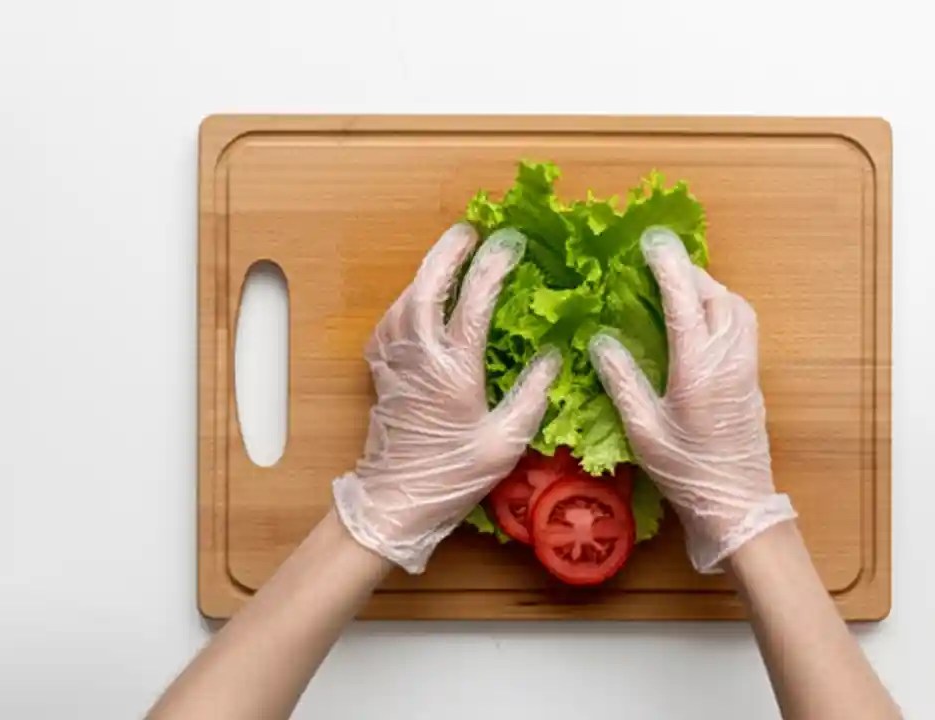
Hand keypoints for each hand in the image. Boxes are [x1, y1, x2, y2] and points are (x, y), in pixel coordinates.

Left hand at [333, 224, 559, 573]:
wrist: (394, 502)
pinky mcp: (381, 371)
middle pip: (428, 285)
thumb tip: (552, 355)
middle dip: (449, 252)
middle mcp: (419, 354)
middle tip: (469, 232)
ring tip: (450, 257)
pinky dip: (408, 299)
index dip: (493, 267)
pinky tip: (419, 300)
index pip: (475, 301)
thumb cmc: (452, 476)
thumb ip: (532, 394)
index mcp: (454, 367)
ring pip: (406, 298)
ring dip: (427, 272)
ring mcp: (395, 360)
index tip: (510, 243)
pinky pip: (392, 320)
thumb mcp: (506, 441)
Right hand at [589, 227, 794, 572]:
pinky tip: (702, 316)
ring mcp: (746, 367)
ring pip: (737, 307)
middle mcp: (728, 360)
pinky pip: (743, 325)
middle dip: (688, 269)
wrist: (736, 504)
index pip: (684, 302)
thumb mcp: (642, 431)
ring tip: (679, 283)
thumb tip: (601, 339)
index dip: (667, 265)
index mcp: (698, 370)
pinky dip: (723, 306)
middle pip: (716, 295)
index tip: (650, 240)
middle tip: (658, 258)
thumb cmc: (685, 472)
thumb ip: (623, 381)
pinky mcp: (752, 378)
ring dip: (710, 286)